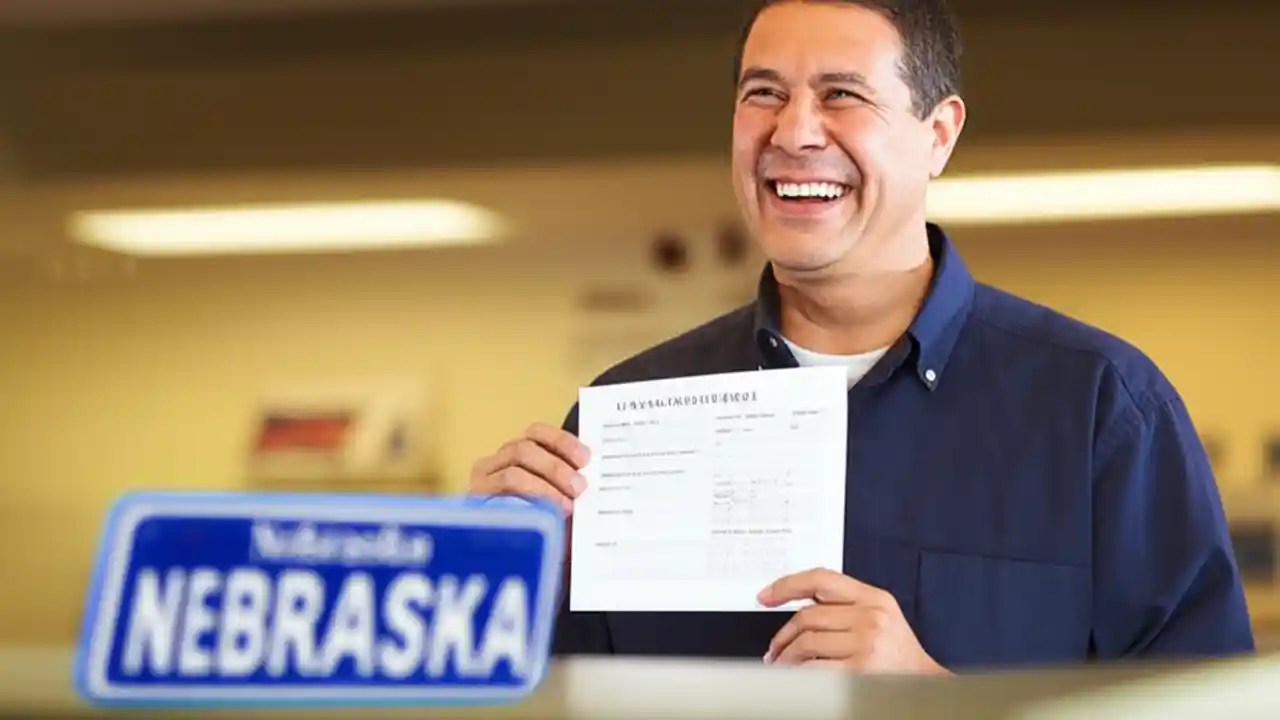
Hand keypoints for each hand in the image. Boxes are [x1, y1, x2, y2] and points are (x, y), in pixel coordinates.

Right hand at [468, 422, 590, 515]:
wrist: (512, 561)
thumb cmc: (542, 526)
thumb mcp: (559, 500)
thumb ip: (569, 484)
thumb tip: (588, 476)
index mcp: (518, 453)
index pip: (537, 433)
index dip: (562, 441)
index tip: (584, 459)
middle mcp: (497, 463)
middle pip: (524, 449)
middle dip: (556, 467)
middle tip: (579, 487)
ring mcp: (482, 483)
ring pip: (513, 473)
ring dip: (544, 489)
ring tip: (565, 507)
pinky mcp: (475, 503)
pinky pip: (500, 497)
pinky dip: (526, 502)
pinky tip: (544, 516)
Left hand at [758, 568, 949, 674]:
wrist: (924, 684)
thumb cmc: (899, 653)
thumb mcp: (880, 615)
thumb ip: (846, 605)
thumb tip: (797, 606)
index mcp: (874, 598)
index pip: (821, 579)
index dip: (787, 584)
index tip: (766, 596)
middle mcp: (871, 617)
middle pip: (808, 616)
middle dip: (783, 634)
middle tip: (775, 648)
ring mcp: (865, 644)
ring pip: (806, 641)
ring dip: (786, 655)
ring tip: (782, 663)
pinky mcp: (858, 671)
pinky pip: (813, 667)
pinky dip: (796, 672)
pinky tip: (795, 675)